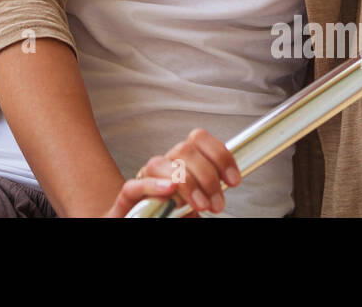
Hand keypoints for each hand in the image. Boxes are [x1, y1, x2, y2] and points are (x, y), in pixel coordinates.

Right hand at [104, 128, 241, 216]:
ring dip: (185, 182)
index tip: (233, 179)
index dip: (219, 154)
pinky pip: (134, 186)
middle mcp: (163, 167)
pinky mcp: (127, 199)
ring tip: (199, 204)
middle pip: (183, 150)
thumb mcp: (197, 205)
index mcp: (181, 163)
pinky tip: (169, 190)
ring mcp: (144, 180)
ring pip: (159, 163)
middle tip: (216, 203)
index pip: (198, 140)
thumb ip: (206, 194)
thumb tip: (222, 189)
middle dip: (207, 176)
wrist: (148, 222)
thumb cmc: (173, 216)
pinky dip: (152, 186)